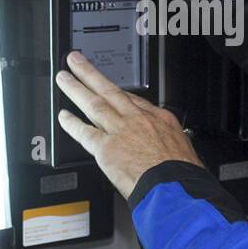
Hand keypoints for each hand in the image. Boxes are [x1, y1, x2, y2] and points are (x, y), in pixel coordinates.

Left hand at [55, 50, 202, 199]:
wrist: (175, 187)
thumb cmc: (183, 175)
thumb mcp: (184, 150)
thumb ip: (169, 147)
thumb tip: (166, 154)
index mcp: (160, 120)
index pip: (134, 100)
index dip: (117, 92)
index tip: (106, 86)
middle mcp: (138, 120)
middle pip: (110, 91)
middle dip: (90, 74)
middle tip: (76, 61)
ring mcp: (121, 132)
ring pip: (94, 104)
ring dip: (76, 89)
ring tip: (64, 78)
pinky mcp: (106, 148)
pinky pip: (85, 132)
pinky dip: (72, 124)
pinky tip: (63, 117)